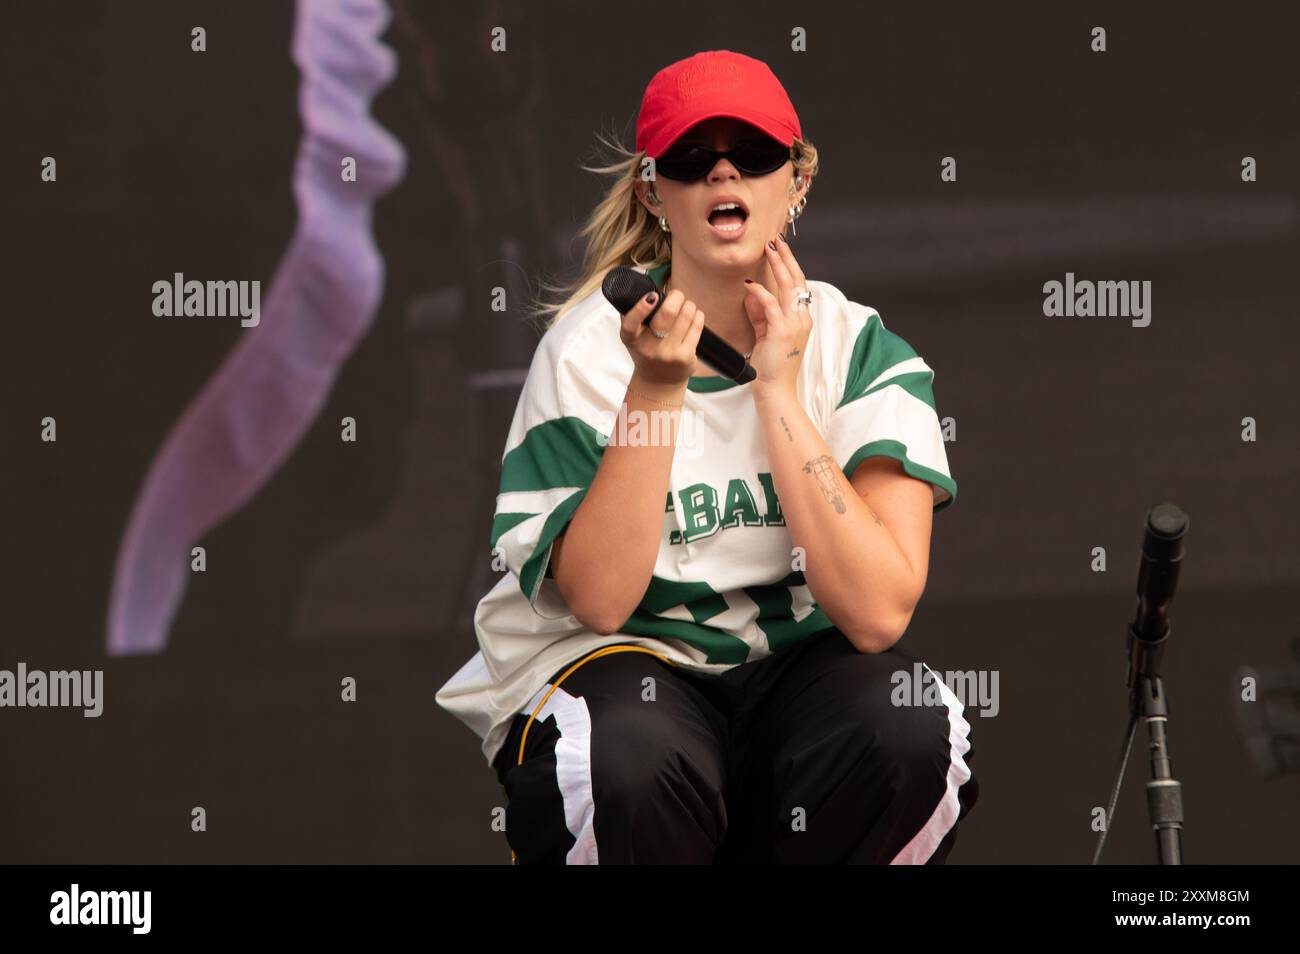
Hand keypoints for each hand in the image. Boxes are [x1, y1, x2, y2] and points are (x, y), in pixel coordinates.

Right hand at [618, 288, 705, 386]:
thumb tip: (644, 291)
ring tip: (686, 305)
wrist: (658, 381)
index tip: (652, 297)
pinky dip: (697, 315)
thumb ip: (633, 314)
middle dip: (676, 297)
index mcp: (632, 339)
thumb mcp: (633, 336)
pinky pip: (696, 326)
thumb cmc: (646, 350)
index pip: (631, 323)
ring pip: (686, 316)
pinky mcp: (685, 357)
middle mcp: (649, 348)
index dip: (641, 308)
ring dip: (689, 305)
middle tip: (676, 295)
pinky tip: (695, 315)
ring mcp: (669, 354)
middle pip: (667, 314)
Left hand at [742, 234, 812, 397]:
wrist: (775, 389)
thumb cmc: (771, 364)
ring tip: (768, 250)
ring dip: (777, 266)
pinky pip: (771, 306)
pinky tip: (750, 285)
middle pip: (796, 280)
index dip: (790, 265)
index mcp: (801, 318)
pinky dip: (760, 293)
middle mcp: (802, 318)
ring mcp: (794, 324)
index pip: (798, 285)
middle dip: (785, 258)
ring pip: (788, 287)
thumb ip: (760, 314)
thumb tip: (751, 294)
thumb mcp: (766, 334)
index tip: (779, 249)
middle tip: (775, 240)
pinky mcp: (782, 331)